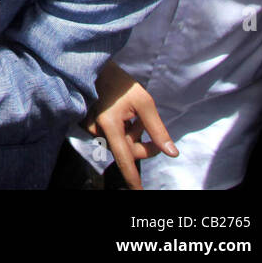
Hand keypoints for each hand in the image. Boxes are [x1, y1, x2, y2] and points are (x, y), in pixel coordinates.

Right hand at [84, 59, 176, 189]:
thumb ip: (157, 130)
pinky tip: (122, 116)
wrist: (97, 70)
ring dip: (131, 134)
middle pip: (127, 151)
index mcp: (110, 125)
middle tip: (146, 126)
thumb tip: (171, 153)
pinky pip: (111, 137)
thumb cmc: (121, 84)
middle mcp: (98, 131)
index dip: (133, 178)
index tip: (138, 192)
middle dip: (142, 143)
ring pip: (120, 144)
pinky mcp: (90, 126)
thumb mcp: (145, 103)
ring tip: (131, 115)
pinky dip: (122, 131)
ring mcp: (92, 129)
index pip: (125, 159)